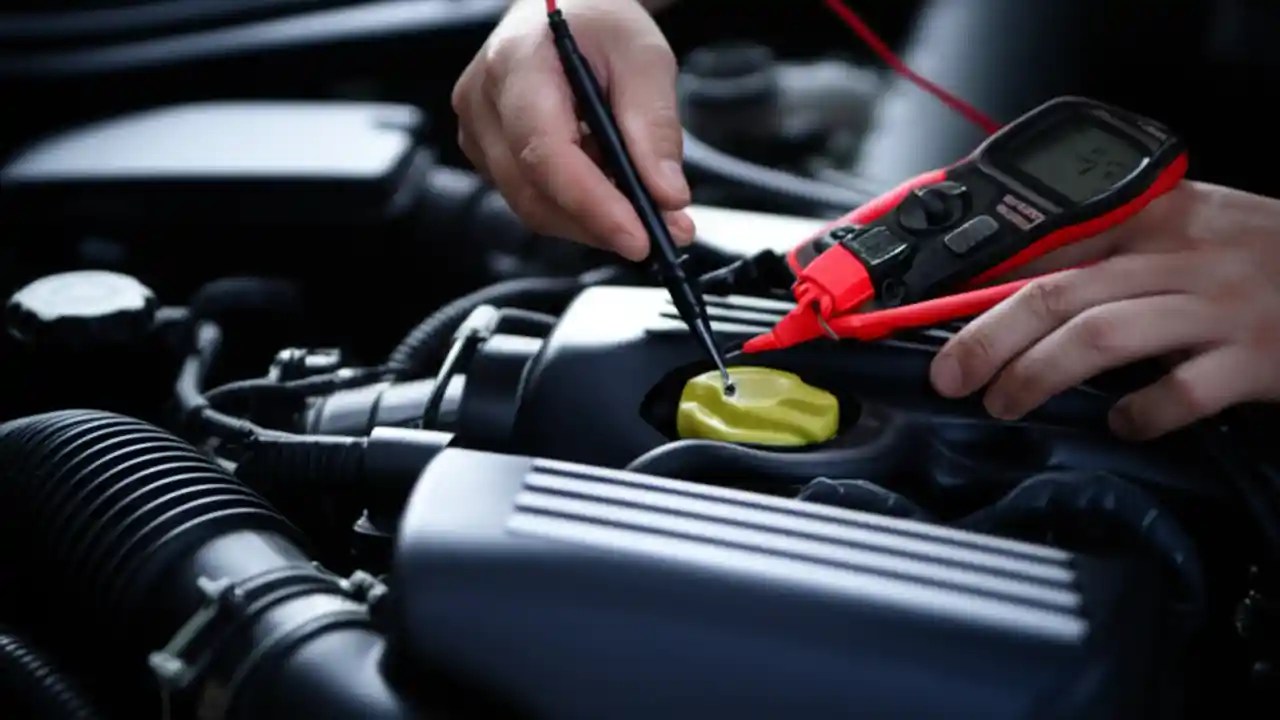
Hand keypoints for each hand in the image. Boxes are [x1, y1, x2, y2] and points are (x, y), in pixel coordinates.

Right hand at [452, 0, 692, 260]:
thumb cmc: (599, 23)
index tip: (639, 237)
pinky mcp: (487, 155)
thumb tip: (666, 195)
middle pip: (536, 193)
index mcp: (516, 64)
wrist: (566, 8)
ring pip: (534, 207)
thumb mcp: (644, 58)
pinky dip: (577, 208)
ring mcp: (478, 132)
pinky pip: (532, 199)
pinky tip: (611, 190)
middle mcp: (483, 102)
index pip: (546, 153)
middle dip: (603, 224)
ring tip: (648, 210)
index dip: (593, 205)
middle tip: (665, 231)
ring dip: (594, 222)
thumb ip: (655, 127)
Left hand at [929, 180, 1279, 439]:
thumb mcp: (1192, 228)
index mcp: (1157, 219)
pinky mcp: (1256, 358)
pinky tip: (1120, 425)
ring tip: (1002, 402)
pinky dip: (1140, 412)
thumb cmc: (1267, 257)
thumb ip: (1116, 248)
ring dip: (1037, 374)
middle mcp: (1181, 259)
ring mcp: (1219, 308)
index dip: (983, 284)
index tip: (936, 315)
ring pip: (1101, 337)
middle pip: (1059, 294)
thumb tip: (1021, 290)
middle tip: (950, 375)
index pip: (1051, 247)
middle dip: (988, 338)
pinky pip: (1181, 390)